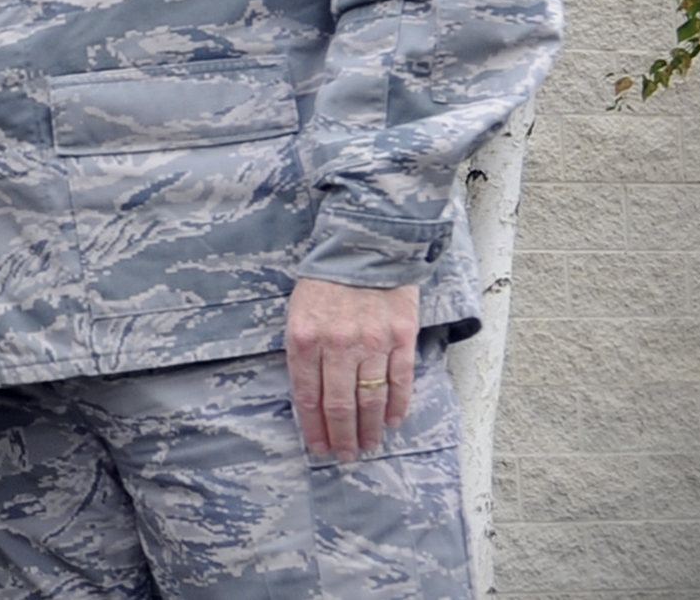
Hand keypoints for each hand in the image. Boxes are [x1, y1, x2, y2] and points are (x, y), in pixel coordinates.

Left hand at [284, 279, 417, 461]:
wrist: (365, 244)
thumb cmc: (326, 279)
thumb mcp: (299, 310)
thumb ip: (303, 351)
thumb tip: (312, 395)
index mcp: (305, 337)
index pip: (308, 395)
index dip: (314, 427)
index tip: (318, 447)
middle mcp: (337, 344)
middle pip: (340, 405)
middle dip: (341, 436)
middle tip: (344, 455)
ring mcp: (372, 342)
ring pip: (370, 399)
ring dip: (368, 429)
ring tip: (367, 446)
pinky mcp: (400, 336)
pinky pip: (399, 381)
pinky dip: (396, 406)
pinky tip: (392, 421)